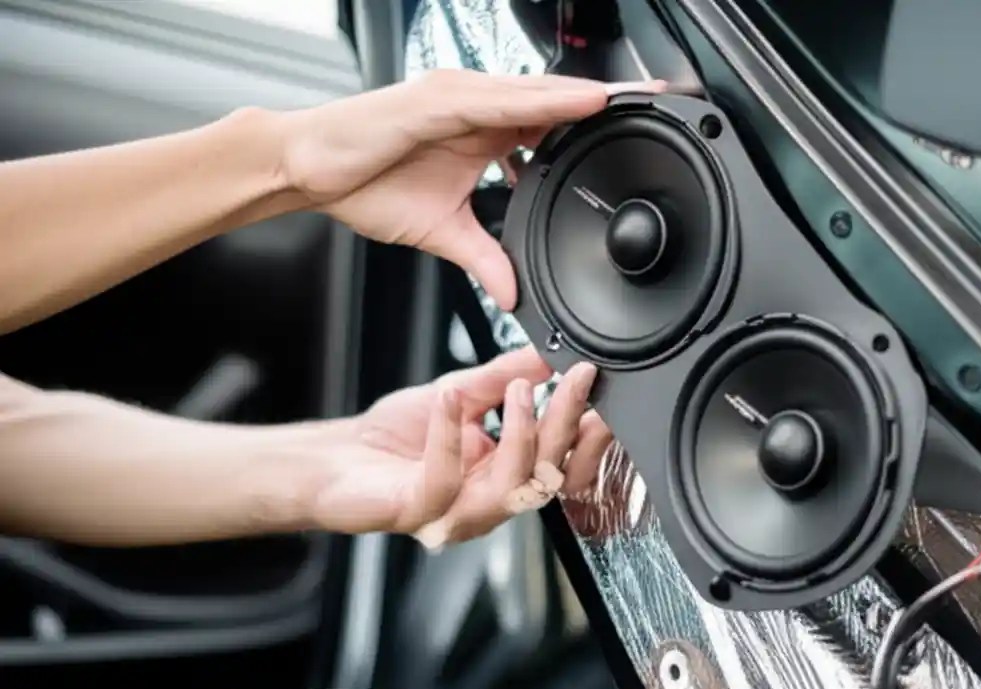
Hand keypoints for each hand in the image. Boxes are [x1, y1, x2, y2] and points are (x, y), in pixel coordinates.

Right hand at [280, 69, 663, 309]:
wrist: (307, 170)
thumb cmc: (365, 185)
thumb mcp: (442, 234)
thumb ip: (483, 257)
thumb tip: (512, 293)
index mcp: (484, 131)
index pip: (554, 122)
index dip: (598, 124)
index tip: (644, 129)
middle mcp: (477, 107)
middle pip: (557, 100)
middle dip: (609, 101)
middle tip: (662, 101)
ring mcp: (459, 97)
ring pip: (537, 93)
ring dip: (588, 96)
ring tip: (638, 98)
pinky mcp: (435, 101)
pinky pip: (500, 100)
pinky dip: (543, 101)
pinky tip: (580, 103)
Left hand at [310, 347, 612, 548]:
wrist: (335, 461)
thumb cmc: (394, 439)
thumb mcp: (459, 392)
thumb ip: (503, 376)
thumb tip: (547, 353)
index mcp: (508, 476)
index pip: (564, 463)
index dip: (588, 431)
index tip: (595, 381)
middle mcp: (490, 501)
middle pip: (548, 474)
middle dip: (567, 423)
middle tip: (573, 378)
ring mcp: (457, 513)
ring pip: (512, 488)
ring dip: (523, 435)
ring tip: (520, 387)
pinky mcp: (420, 514)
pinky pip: (446, 482)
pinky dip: (451, 436)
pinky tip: (451, 399)